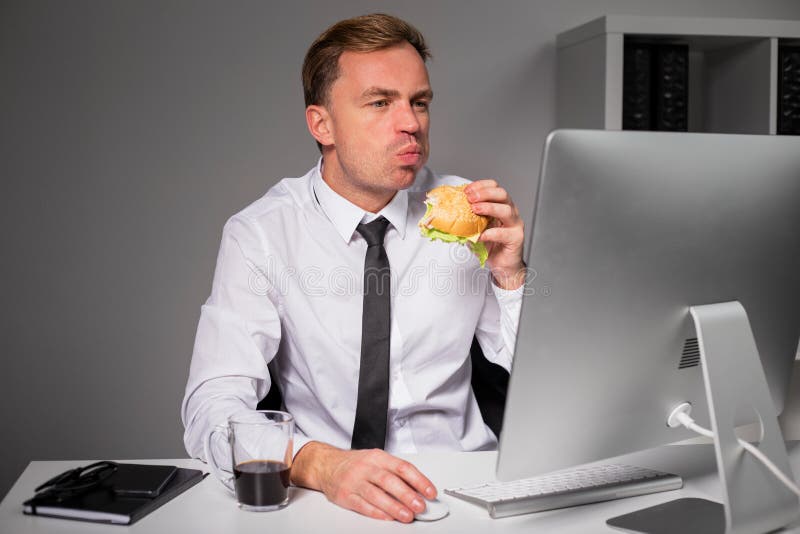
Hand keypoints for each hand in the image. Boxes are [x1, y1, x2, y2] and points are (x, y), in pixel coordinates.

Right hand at [290, 441, 436, 521]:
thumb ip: (395, 473)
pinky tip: (387, 517)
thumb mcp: (376, 460)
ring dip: (394, 507)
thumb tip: (418, 489)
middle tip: (420, 506)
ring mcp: (355, 481)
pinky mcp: (345, 495)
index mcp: (378, 457)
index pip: (402, 467)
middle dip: (407, 495)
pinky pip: (362, 505)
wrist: (327, 465)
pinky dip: (376, 512)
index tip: (430, 492)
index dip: (419, 480)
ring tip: (407, 515)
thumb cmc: (356, 463)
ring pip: (376, 494)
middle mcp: (366, 467)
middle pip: (389, 481)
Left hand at [464, 180, 525, 289]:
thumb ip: (468, 219)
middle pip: (502, 194)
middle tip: (470, 198)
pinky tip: (480, 235)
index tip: (467, 190)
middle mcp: (511, 212)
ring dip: (488, 208)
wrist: (503, 265)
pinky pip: (504, 233)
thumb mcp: (477, 228)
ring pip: (506, 210)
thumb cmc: (491, 245)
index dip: (481, 186)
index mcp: (501, 205)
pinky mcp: (516, 238)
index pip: (494, 187)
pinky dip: (490, 233)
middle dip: (484, 193)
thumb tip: (448, 213)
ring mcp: (515, 224)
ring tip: (474, 210)